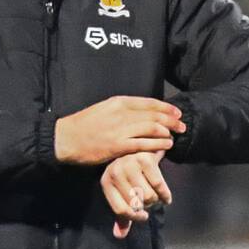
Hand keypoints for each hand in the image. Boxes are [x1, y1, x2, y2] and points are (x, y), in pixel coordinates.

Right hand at [54, 96, 184, 165]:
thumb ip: (122, 110)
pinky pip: (144, 144)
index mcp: (118, 102)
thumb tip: (141, 112)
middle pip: (154, 115)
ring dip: (167, 132)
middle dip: (171, 120)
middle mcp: (121, 113)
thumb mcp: (104, 109)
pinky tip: (166, 145)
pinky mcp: (117, 146)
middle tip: (181, 125)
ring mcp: (120, 130)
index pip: (148, 103)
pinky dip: (158, 144)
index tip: (176, 112)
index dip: (165, 107)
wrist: (66, 138)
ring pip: (152, 128)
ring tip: (175, 135)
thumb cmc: (84, 125)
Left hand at [101, 151, 172, 238]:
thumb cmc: (131, 175)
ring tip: (154, 193)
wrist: (143, 148)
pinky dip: (165, 194)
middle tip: (148, 199)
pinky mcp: (145, 160)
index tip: (143, 216)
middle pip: (136, 204)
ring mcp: (130, 164)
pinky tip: (166, 197)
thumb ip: (122, 214)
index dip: (133, 217)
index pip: (120, 209)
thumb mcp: (123, 193)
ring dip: (155, 199)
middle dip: (146, 205)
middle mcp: (115, 172)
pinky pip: (159, 186)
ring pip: (148, 196)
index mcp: (106, 182)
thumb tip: (120, 236)